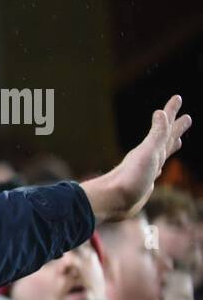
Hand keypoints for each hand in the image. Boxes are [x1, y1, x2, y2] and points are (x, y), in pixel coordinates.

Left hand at [80, 96, 191, 222]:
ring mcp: (147, 169)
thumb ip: (156, 134)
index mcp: (151, 147)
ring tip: (179, 141)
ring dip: (171, 145)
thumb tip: (160, 112)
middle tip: (187, 117)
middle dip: (176, 127)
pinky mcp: (144, 183)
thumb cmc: (130, 178)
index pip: (165, 126)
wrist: (112, 201)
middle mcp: (149, 155)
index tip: (177, 97)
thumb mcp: (147, 154)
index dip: (172, 111)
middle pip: (166, 138)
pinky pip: (156, 170)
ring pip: (163, 153)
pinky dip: (161, 165)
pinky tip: (160, 168)